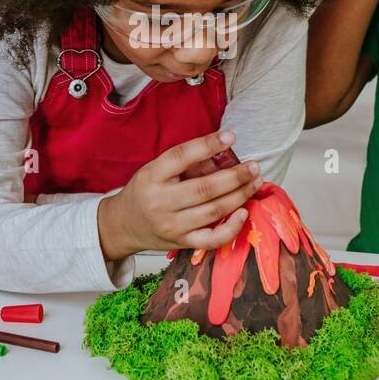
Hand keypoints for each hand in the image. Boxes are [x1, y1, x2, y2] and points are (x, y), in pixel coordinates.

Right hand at [97, 129, 263, 260]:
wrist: (124, 225)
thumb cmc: (145, 192)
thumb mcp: (156, 170)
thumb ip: (186, 162)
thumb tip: (223, 153)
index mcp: (152, 177)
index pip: (181, 156)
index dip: (207, 145)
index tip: (230, 137)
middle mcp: (161, 203)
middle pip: (204, 188)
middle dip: (235, 176)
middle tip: (254, 166)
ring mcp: (172, 226)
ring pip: (214, 211)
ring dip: (240, 195)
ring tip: (255, 181)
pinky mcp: (182, 243)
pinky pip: (212, 239)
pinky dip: (232, 227)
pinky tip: (244, 212)